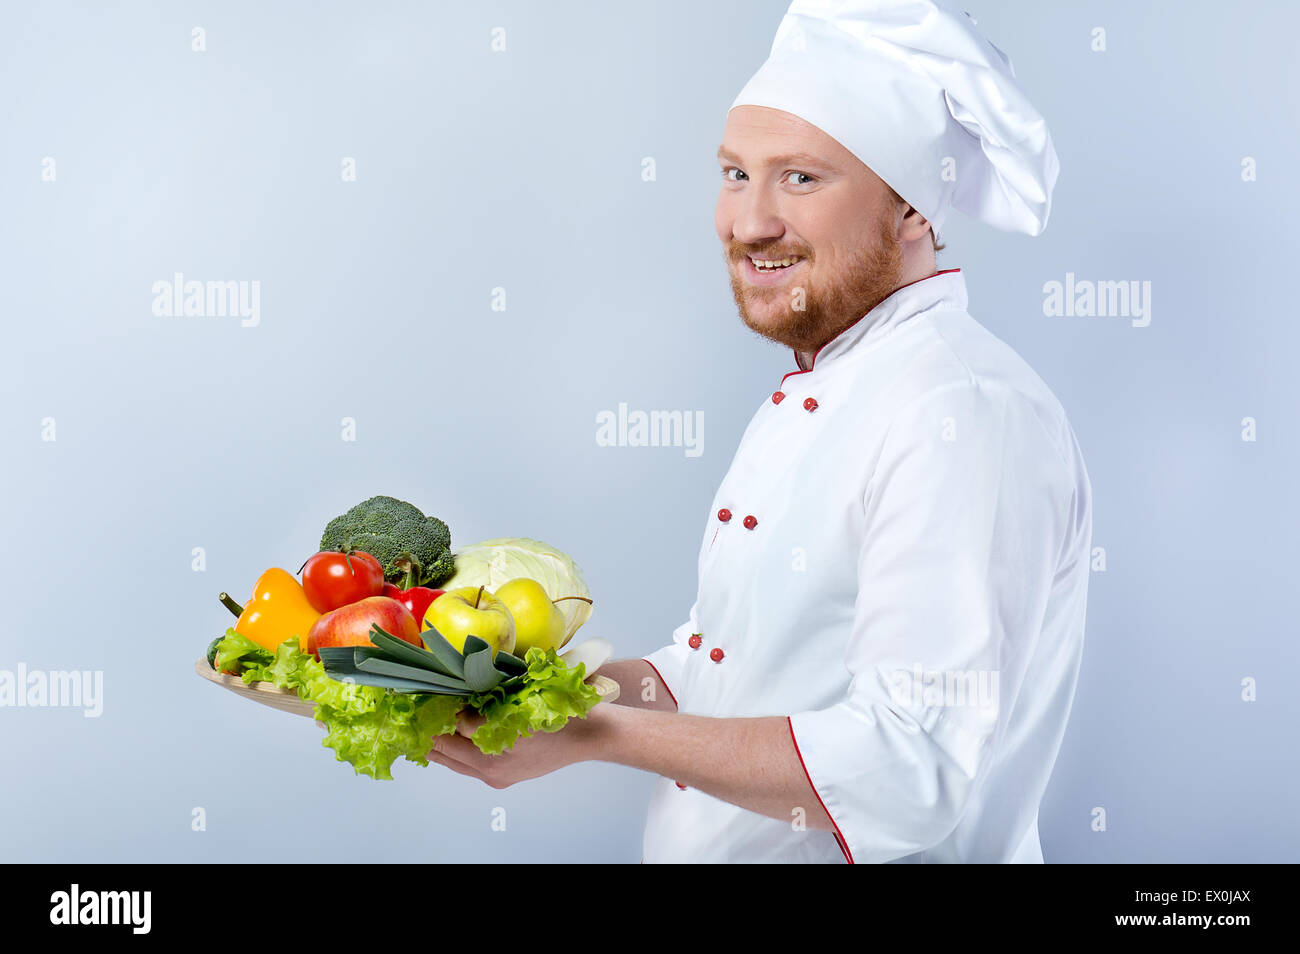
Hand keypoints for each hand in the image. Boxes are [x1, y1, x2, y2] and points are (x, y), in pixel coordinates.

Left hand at [427, 708, 602, 788]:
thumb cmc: (557, 718)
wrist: (589, 735)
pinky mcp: (508, 774)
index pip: (448, 739)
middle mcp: (492, 773)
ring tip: (427, 724)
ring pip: (458, 762)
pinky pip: (473, 764)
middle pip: (447, 755)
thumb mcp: (518, 712)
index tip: (417, 703)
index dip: (432, 720)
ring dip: (443, 743)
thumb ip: (482, 719)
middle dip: (431, 735)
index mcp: (493, 760)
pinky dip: (461, 750)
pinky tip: (456, 734)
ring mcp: (500, 775)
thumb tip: (455, 717)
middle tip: (415, 714)